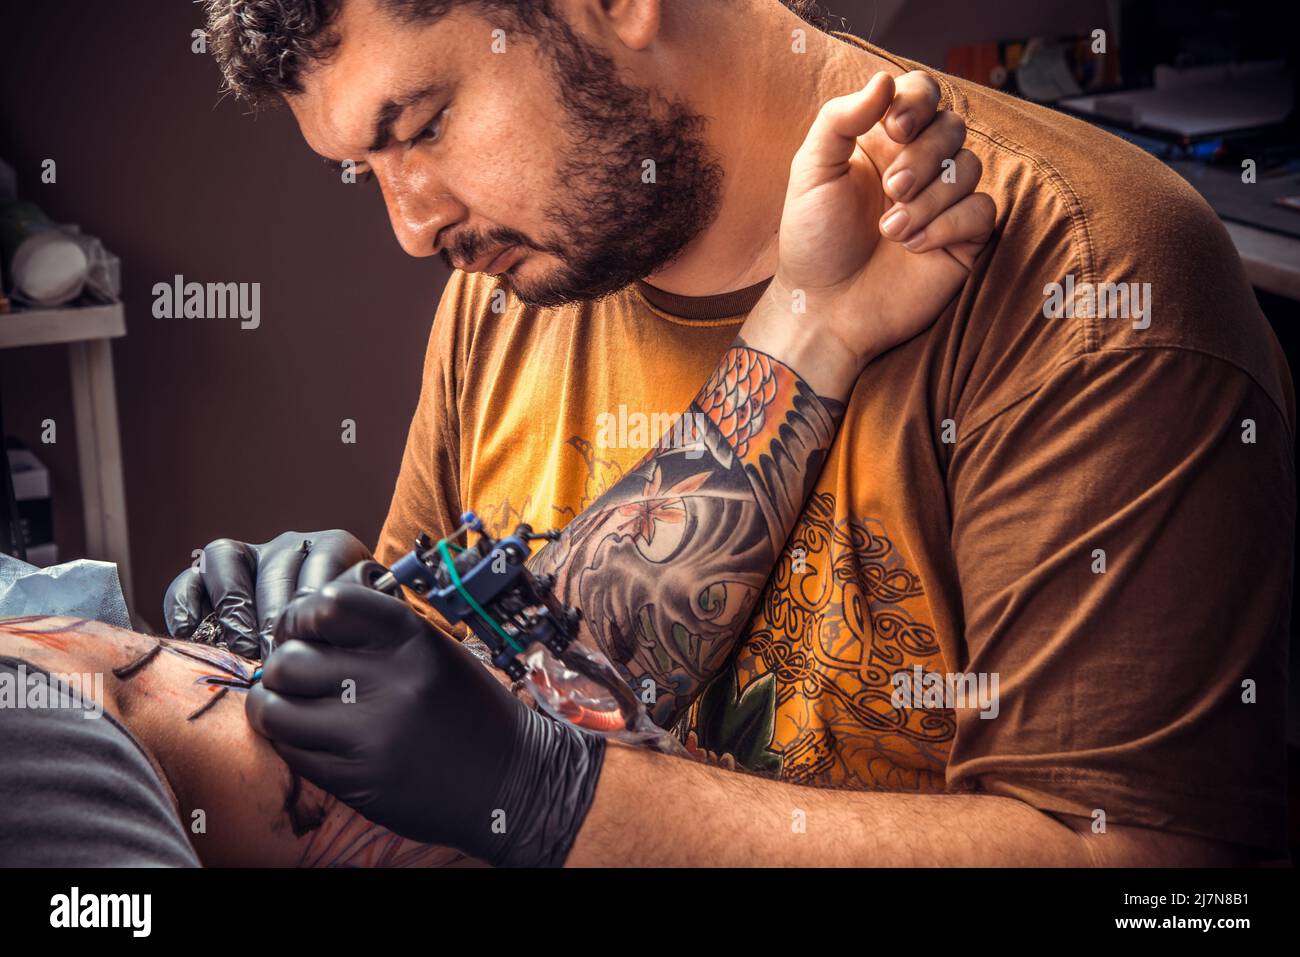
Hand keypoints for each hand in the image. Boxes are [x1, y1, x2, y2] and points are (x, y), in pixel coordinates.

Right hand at [162, 529, 370, 658]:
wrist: (330, 648)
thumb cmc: (350, 644)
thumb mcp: (368, 630)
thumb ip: (361, 625)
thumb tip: (341, 643)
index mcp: (335, 548)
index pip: (324, 558)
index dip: (314, 602)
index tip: (313, 642)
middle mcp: (289, 545)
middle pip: (275, 566)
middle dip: (274, 616)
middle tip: (276, 657)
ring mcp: (247, 557)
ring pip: (226, 560)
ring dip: (234, 609)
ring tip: (242, 651)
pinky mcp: (206, 576)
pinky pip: (188, 581)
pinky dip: (185, 607)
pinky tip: (196, 638)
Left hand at [245, 581, 604, 864]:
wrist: (514, 779)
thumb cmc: (468, 708)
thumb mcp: (435, 650)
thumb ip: (377, 633)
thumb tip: (301, 619)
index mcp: (413, 639)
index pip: (328, 604)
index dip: (300, 614)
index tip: (300, 629)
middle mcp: (392, 682)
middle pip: (290, 659)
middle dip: (282, 665)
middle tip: (293, 674)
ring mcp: (373, 735)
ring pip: (276, 708)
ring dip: (274, 706)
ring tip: (290, 707)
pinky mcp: (358, 780)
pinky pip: (292, 753)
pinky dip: (291, 743)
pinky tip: (311, 739)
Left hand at [773, 71, 994, 368]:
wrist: (825, 309)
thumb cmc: (813, 241)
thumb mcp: (812, 172)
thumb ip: (840, 119)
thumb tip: (884, 80)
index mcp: (882, 142)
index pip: (922, 92)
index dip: (918, 102)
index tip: (895, 129)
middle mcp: (918, 166)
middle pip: (951, 127)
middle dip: (924, 157)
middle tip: (892, 191)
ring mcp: (944, 202)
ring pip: (970, 168)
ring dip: (931, 198)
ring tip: (892, 232)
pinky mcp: (964, 239)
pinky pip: (983, 210)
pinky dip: (950, 225)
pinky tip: (915, 248)